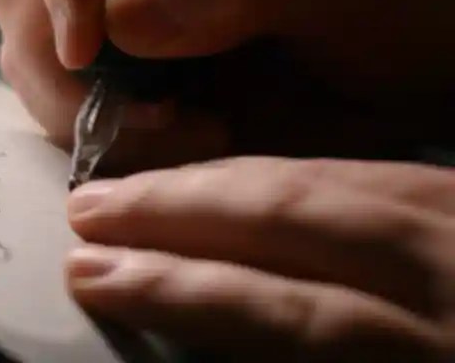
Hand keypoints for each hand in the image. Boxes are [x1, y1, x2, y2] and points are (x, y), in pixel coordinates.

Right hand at [0, 0, 454, 170]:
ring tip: (187, 133)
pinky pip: (66, 102)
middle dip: (62, 56)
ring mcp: (112, 0)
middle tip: (145, 116)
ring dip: (83, 107)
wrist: (428, 68)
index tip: (89, 43)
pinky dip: (104, 135)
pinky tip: (179, 142)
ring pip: (32, 49)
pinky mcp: (119, 68)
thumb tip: (118, 19)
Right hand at [64, 157, 454, 361]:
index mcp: (429, 352)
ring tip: (146, 185)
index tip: (92, 273)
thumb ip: (301, 343)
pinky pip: (391, 165)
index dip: (176, 289)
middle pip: (291, 218)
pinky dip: (308, 166)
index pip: (283, 311)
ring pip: (335, 178)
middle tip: (88, 209)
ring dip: (225, 178)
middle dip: (174, 209)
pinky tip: (261, 173)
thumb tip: (201, 327)